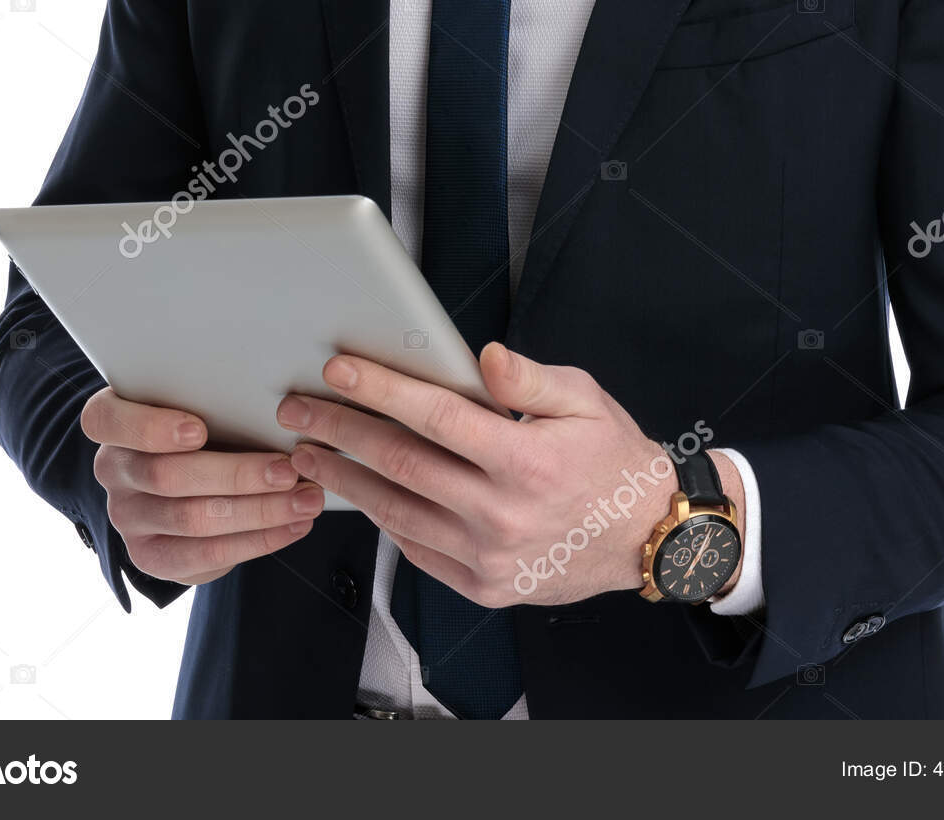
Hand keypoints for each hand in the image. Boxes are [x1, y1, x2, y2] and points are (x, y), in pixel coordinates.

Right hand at [80, 388, 322, 585]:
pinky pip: (205, 556)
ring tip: (305, 500)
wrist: (180, 476)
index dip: (149, 427)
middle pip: (166, 476)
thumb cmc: (201, 420)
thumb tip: (281, 403)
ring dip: (258, 511)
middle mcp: (114, 470)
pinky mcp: (152, 556)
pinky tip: (292, 526)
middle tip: (287, 470)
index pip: (107, 420)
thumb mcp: (198, 400)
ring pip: (191, 519)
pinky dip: (257, 540)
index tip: (197, 429)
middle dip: (235, 475)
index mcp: (113, 421)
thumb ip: (216, 398)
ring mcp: (129, 517)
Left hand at [277, 343, 737, 606]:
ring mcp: (488, 557)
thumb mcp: (583, 399)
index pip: (436, 417)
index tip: (339, 369)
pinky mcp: (481, 585)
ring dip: (345, 481)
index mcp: (526, 460)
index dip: (381, 389)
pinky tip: (358, 493)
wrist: (644, 535)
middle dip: (340, 431)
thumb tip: (482, 356)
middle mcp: (502, 513)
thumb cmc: (611, 457)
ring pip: (396, 512)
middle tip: (299, 411)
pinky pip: (415, 549)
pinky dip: (381, 518)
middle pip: (400, 464)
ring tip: (309, 454)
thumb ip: (527, 377)